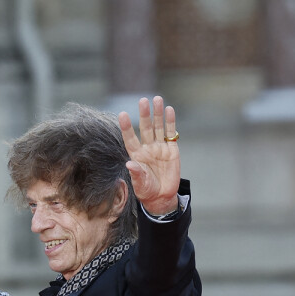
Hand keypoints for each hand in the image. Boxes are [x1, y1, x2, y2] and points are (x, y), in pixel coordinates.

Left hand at [119, 96, 180, 216]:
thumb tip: (129, 164)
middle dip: (144, 115)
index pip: (130, 138)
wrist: (162, 196)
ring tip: (157, 99)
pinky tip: (168, 110)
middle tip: (142, 100)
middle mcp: (147, 148)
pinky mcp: (171, 149)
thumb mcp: (140, 184)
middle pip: (145, 128)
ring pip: (158, 127)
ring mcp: (159, 147)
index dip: (126, 127)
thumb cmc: (147, 190)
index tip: (122, 114)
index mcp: (136, 155)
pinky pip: (171, 133)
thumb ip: (136, 173)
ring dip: (157, 114)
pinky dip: (170, 122)